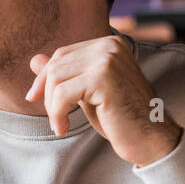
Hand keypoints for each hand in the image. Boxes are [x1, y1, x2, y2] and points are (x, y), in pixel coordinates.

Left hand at [25, 35, 181, 166]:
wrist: (150, 139)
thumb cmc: (120, 118)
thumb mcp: (86, 93)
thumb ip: (66, 74)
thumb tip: (34, 59)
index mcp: (109, 44)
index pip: (63, 54)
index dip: (44, 77)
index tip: (34, 97)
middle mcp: (109, 45)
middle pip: (57, 64)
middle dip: (46, 93)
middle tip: (53, 118)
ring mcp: (108, 59)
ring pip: (56, 78)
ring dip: (52, 106)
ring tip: (60, 124)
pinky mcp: (104, 77)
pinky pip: (62, 93)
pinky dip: (57, 113)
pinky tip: (63, 127)